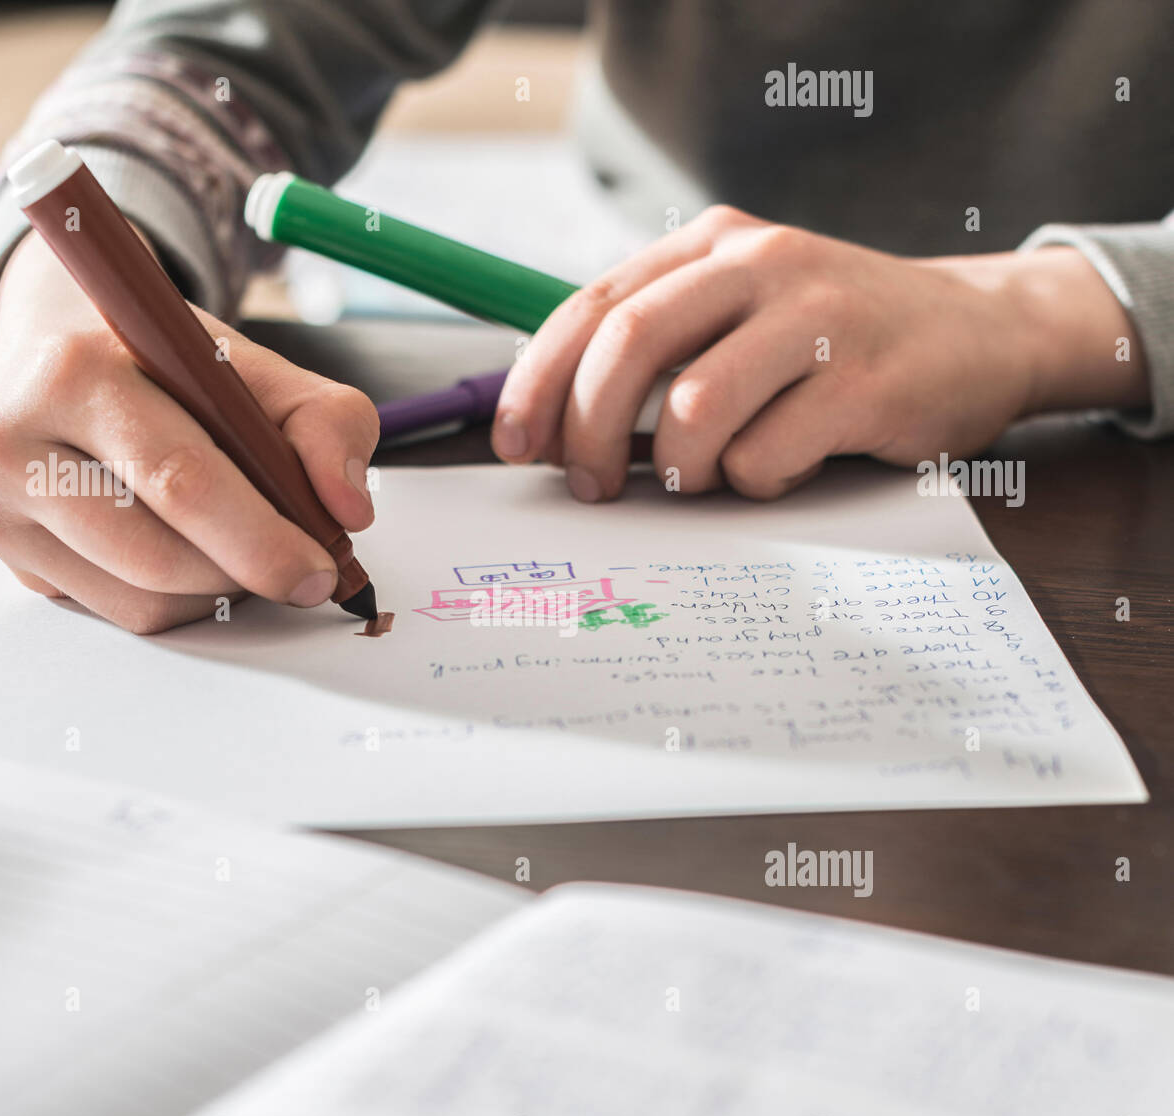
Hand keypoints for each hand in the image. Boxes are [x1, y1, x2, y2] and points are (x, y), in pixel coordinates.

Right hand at [0, 229, 377, 632]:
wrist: (67, 360)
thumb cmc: (168, 369)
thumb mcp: (256, 369)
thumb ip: (327, 422)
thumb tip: (348, 509)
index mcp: (76, 373)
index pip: (180, 480)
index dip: (262, 538)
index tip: (321, 568)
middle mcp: (13, 442)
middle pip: (157, 557)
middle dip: (249, 574)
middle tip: (306, 574)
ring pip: (143, 600)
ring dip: (218, 591)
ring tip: (242, 545)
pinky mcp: (10, 561)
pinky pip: (122, 614)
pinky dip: (180, 599)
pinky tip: (191, 553)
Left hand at [492, 206, 1147, 499]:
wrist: (981, 332)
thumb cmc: (835, 344)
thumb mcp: (741, 318)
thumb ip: (661, 351)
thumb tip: (557, 428)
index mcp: (714, 247)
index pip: (595, 306)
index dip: (539, 380)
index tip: (514, 443)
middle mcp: (762, 265)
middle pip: (629, 344)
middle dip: (587, 430)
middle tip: (587, 487)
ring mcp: (821, 318)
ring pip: (694, 406)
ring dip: (678, 466)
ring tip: (700, 478)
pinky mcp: (869, 381)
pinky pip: (767, 455)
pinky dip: (754, 483)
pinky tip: (781, 471)